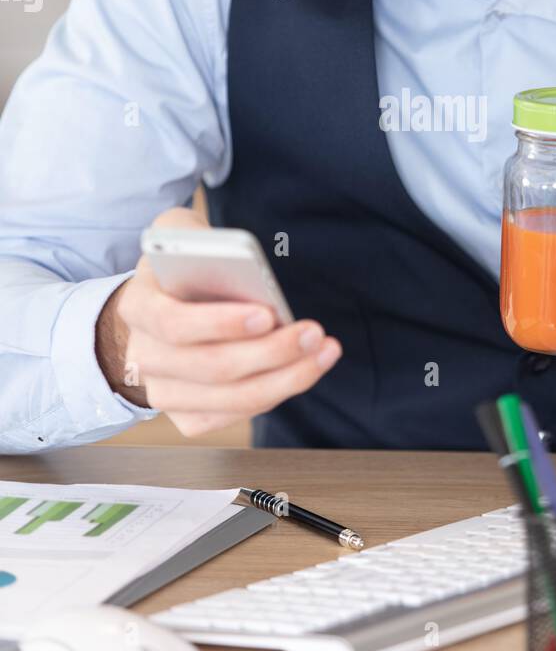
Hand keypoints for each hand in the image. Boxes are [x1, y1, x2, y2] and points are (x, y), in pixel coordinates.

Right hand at [99, 207, 341, 437]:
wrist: (159, 308)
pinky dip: (278, 393)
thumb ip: (201, 240)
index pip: (173, 324)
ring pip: (231, 399)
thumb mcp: (183, 236)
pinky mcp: (187, 415)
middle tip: (313, 333)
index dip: (220, 323)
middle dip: (271, 352)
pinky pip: (237, 415)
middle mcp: (144, 357)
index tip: (267, 314)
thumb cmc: (181, 268)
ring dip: (286, 378)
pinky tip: (308, 367)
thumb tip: (239, 262)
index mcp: (137, 307)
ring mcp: (164, 392)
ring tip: (322, 351)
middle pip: (212, 368)